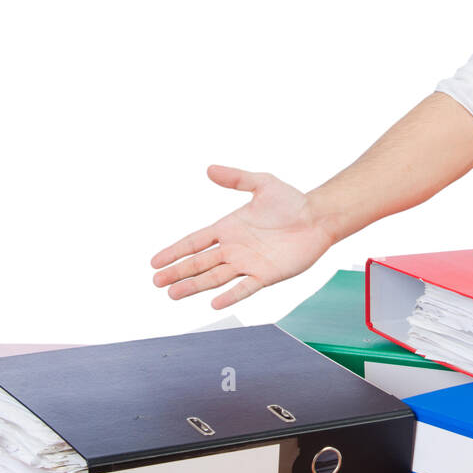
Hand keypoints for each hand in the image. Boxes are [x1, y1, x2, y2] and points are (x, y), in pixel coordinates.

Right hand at [150, 165, 333, 308]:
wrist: (318, 217)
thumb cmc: (292, 201)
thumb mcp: (262, 184)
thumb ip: (237, 178)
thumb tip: (210, 168)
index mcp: (228, 228)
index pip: (195, 242)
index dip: (175, 251)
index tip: (155, 262)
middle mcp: (234, 248)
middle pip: (199, 263)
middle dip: (177, 272)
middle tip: (157, 282)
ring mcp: (248, 263)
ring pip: (215, 277)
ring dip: (194, 286)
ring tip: (173, 294)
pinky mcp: (266, 275)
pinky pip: (244, 288)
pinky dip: (230, 296)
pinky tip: (214, 303)